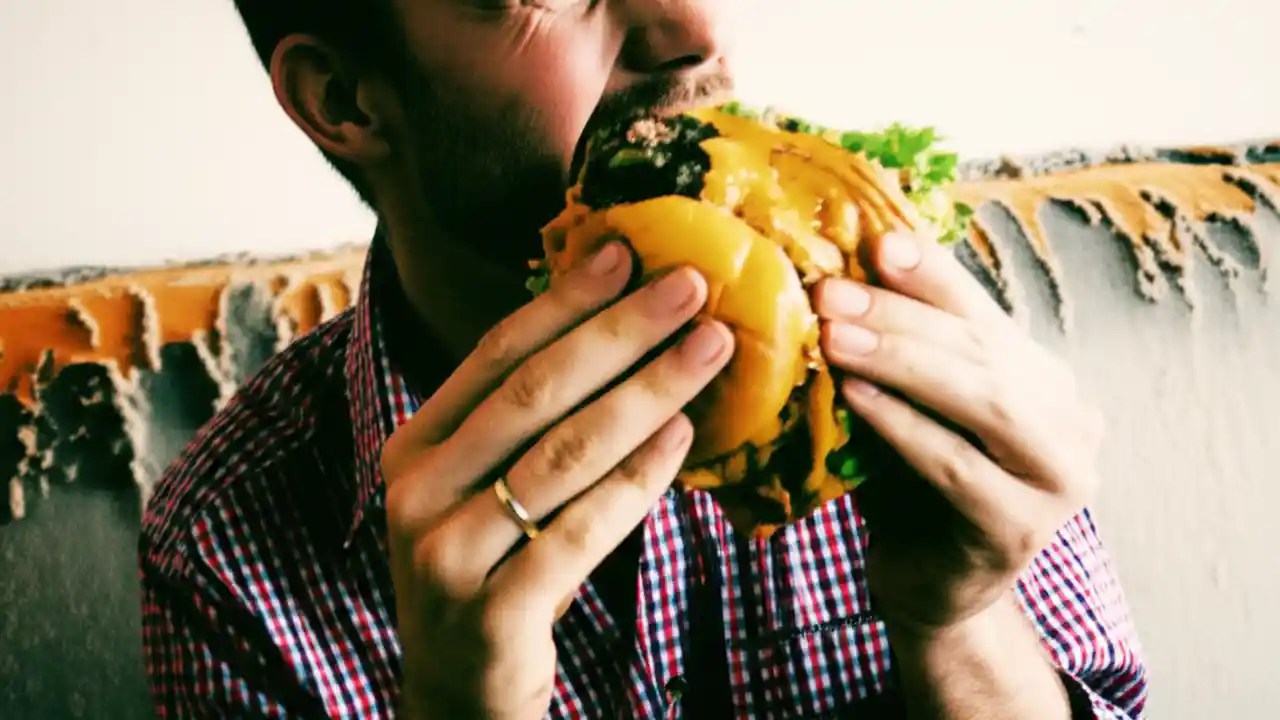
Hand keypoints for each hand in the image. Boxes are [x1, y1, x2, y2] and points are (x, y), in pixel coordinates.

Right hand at [380, 241, 733, 718]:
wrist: (460, 695)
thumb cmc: (491, 574)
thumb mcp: (485, 491)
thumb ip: (526, 425)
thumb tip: (616, 328)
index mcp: (414, 447)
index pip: (495, 354)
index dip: (563, 299)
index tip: (625, 250)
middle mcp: (417, 491)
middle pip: (534, 392)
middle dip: (620, 331)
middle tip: (691, 285)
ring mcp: (446, 552)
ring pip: (565, 453)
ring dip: (647, 391)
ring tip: (711, 348)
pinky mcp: (492, 609)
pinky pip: (583, 529)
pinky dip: (639, 478)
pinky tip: (685, 437)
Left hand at [812, 231, 1103, 634]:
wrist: (930, 587)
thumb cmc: (913, 488)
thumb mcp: (912, 408)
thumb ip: (904, 351)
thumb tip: (850, 269)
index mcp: (1046, 381)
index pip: (986, 314)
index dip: (934, 275)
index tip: (878, 241)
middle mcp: (1070, 424)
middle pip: (982, 352)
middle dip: (901, 317)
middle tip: (832, 293)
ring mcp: (1059, 480)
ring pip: (981, 401)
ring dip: (900, 362)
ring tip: (836, 337)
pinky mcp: (1023, 529)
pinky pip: (957, 465)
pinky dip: (903, 426)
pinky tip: (855, 398)